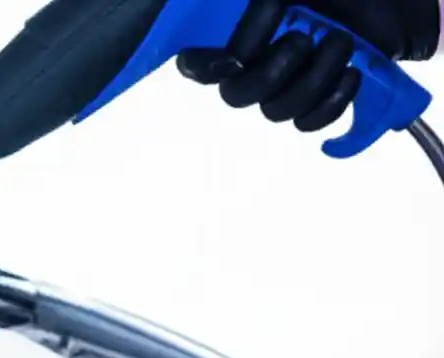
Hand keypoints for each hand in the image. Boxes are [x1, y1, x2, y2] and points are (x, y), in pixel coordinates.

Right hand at [177, 0, 440, 131]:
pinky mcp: (316, 102)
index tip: (234, 58)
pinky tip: (349, 75)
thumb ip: (248, 5)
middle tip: (303, 40)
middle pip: (236, 96)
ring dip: (312, 79)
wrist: (385, 6)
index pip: (195, 64)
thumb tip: (224, 5)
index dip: (206, 68)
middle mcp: (253, 62)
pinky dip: (332, 101)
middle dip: (272, 72)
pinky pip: (308, 122)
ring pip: (275, 110)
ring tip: (339, 45)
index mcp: (236, 33)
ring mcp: (284, 85)